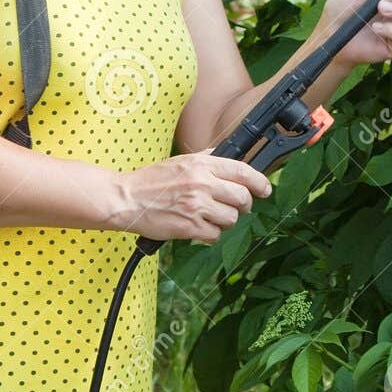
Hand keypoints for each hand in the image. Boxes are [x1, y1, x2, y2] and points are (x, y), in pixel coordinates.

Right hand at [113, 151, 272, 243]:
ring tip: (210, 217)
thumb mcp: (180, 161)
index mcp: (202, 164)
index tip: (266, 189)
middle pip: (242, 198)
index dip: (260, 182)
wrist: (126, 199)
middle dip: (243, 205)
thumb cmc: (151, 181)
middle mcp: (202, 183)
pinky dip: (210, 234)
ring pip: (231, 219)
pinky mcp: (189, 227)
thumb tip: (226, 156)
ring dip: (225, 221)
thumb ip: (206, 158)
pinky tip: (198, 227)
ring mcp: (196, 206)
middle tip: (235, 206)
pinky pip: (215, 235)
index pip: (243, 172)